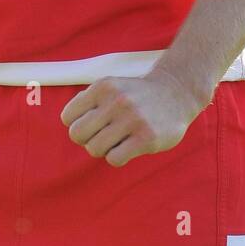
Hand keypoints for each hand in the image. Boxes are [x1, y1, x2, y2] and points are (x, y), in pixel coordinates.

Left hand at [59, 68, 209, 166]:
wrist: (176, 92)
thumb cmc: (136, 94)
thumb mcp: (110, 86)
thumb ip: (87, 100)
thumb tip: (68, 121)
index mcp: (103, 87)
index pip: (68, 118)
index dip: (77, 125)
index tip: (93, 124)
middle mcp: (116, 100)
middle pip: (77, 134)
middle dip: (86, 140)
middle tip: (102, 136)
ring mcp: (132, 119)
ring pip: (94, 149)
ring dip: (103, 149)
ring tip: (118, 141)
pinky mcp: (146, 138)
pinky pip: (114, 159)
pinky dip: (117, 157)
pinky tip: (129, 148)